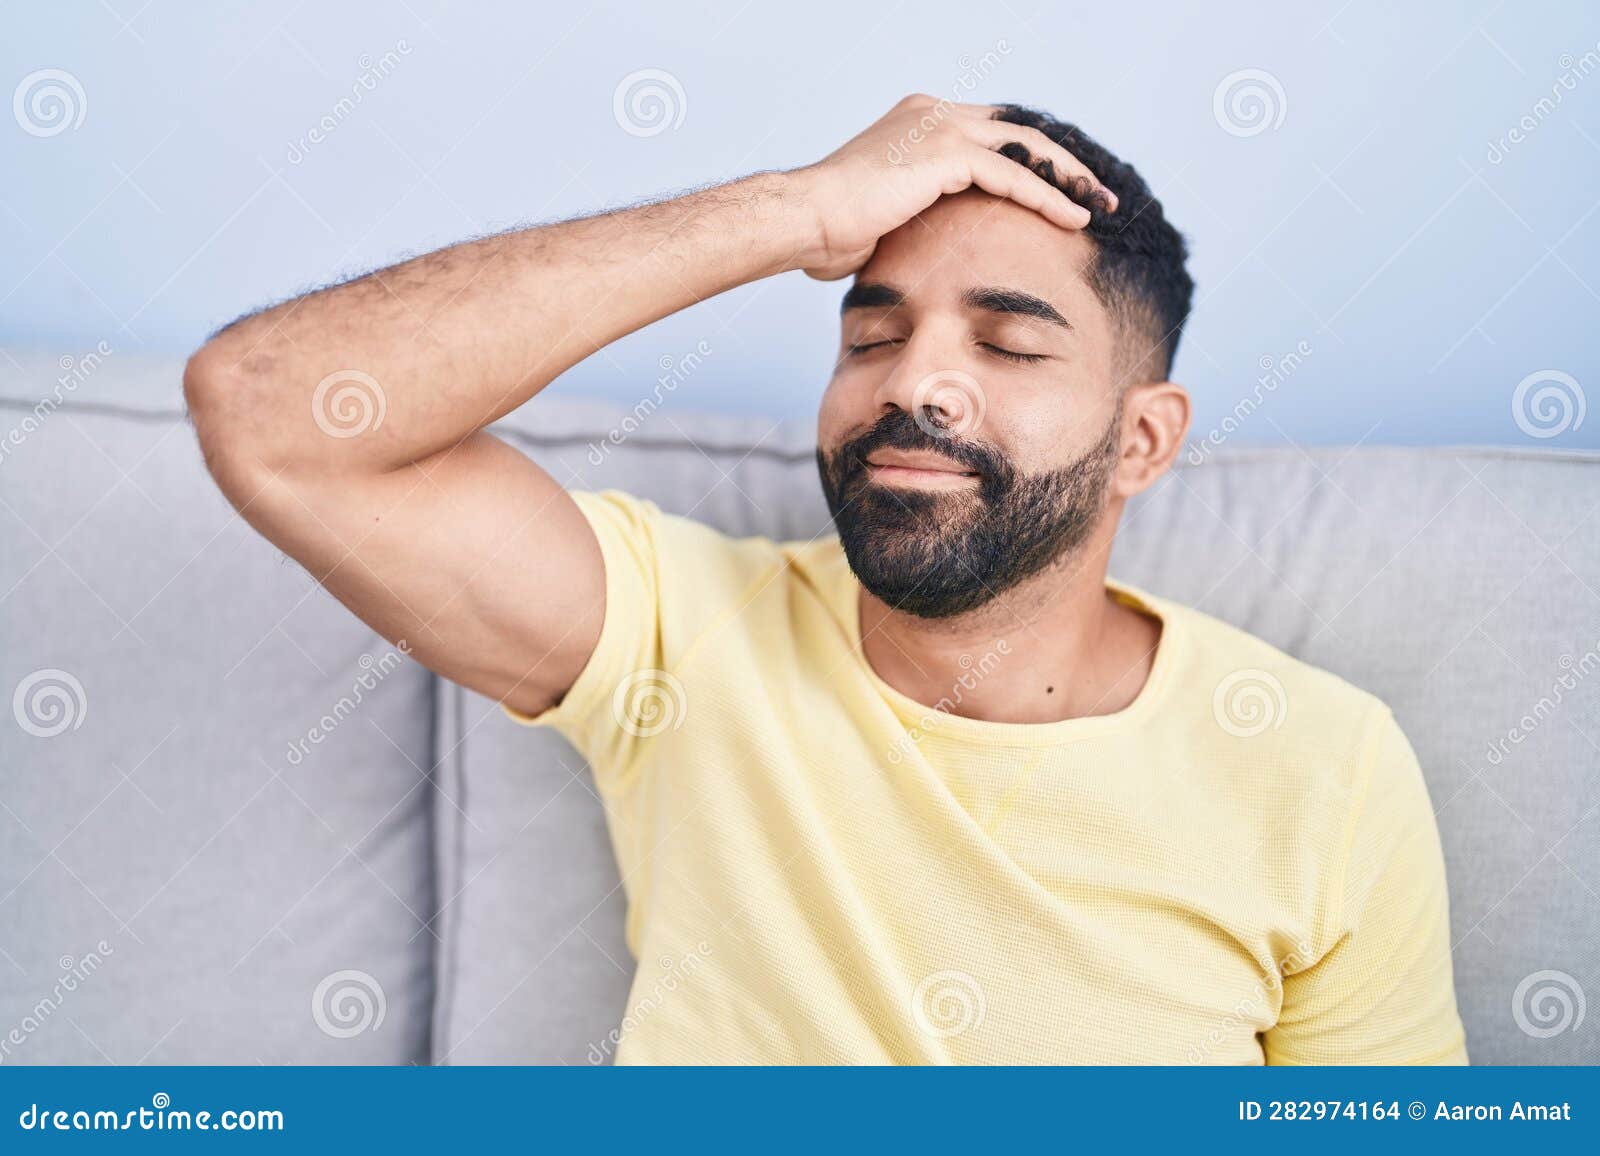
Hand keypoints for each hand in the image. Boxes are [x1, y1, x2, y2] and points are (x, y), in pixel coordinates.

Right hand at [786, 94, 1116, 280]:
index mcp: (919, 119)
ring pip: (1028, 148)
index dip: (1035, 162)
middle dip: (1067, 164)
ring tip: (1101, 207)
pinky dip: (1049, 197)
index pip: (995, 134)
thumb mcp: (885, 214)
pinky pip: (1013, 175)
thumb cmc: (830, 232)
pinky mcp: (944, 152)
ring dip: (1070, 177)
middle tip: (1100, 196)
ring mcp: (939, 126)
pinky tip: (1075, 219)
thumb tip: (934, 244)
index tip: (1065, 191)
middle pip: (1021, 132)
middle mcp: (933, 112)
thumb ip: (920, 212)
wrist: (804, 221)